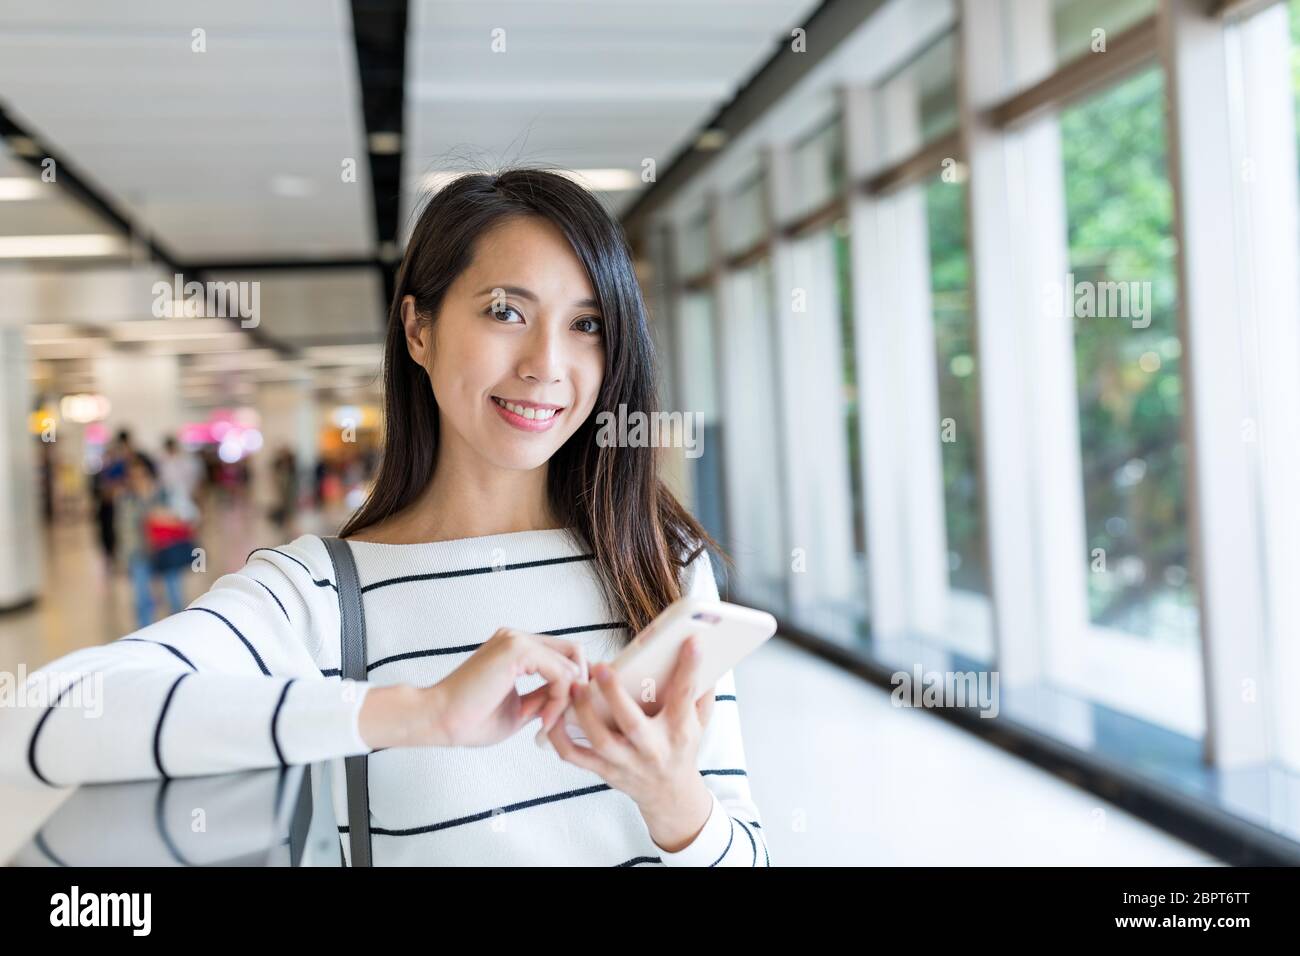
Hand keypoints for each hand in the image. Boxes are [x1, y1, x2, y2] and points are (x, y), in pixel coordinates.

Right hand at [358, 627, 585, 748]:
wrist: (439, 719)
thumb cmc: (471, 719)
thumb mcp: (519, 709)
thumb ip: (543, 697)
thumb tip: (570, 697)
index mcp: (515, 648)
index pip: (563, 654)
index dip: (572, 685)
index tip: (559, 717)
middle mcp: (517, 637)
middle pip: (573, 652)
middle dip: (577, 687)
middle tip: (560, 719)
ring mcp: (517, 639)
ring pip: (570, 664)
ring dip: (566, 699)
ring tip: (547, 724)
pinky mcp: (517, 649)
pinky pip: (561, 672)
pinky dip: (560, 699)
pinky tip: (544, 720)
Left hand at [546, 635, 715, 818]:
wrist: (670, 795)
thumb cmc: (682, 749)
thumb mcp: (701, 723)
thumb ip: (703, 692)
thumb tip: (710, 656)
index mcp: (680, 732)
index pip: (686, 697)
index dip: (690, 668)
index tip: (691, 641)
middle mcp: (653, 749)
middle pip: (632, 724)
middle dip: (614, 695)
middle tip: (600, 667)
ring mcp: (627, 763)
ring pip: (600, 740)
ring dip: (584, 712)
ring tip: (574, 685)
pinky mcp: (605, 771)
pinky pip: (576, 757)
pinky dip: (561, 739)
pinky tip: (553, 716)